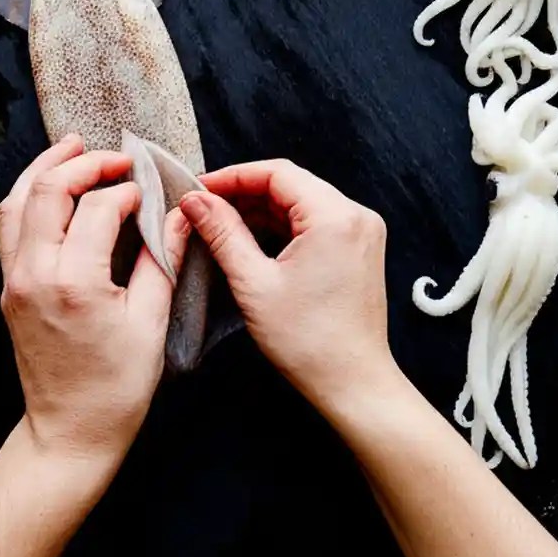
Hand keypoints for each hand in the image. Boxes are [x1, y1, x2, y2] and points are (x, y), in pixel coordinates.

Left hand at [0, 135, 186, 460]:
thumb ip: (163, 259)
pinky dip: (29, 198)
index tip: (150, 193)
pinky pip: (11, 228)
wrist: (70, 432)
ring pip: (17, 202)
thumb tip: (180, 212)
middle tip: (115, 157)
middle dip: (83, 163)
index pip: (99, 208)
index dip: (128, 192)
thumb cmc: (116, 388)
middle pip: (49, 190)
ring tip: (72, 146)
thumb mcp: (151, 323)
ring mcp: (15, 280)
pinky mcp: (9, 289)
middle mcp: (35, 273)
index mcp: (74, 281)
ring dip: (45, 169)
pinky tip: (52, 187)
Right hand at [179, 160, 396, 417]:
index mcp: (335, 217)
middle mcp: (356, 216)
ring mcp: (362, 233)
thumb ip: (222, 233)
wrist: (353, 383)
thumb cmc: (307, 341)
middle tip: (204, 208)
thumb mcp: (253, 283)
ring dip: (261, 209)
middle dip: (244, 192)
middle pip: (291, 185)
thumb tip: (195, 200)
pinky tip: (251, 239)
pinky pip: (315, 223)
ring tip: (220, 224)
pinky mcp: (359, 250)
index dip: (232, 176)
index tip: (199, 189)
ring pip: (302, 203)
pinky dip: (282, 227)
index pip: (277, 173)